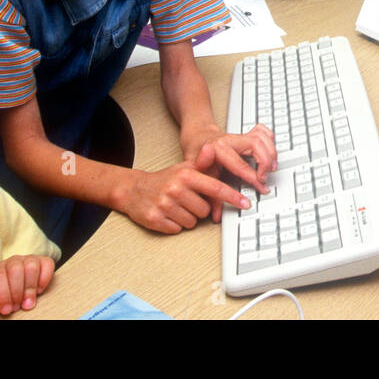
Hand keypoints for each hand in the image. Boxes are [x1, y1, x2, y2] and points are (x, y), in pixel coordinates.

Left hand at [0, 254, 54, 315]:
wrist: (19, 291)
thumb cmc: (4, 297)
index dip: (3, 294)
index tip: (6, 310)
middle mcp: (13, 261)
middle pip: (15, 269)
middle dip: (17, 292)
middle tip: (18, 307)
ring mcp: (30, 259)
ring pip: (31, 266)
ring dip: (30, 288)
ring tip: (28, 303)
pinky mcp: (44, 262)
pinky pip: (47, 265)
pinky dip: (44, 279)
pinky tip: (39, 291)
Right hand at [116, 154, 250, 233]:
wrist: (133, 189)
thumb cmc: (164, 180)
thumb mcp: (184, 168)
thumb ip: (202, 163)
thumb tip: (211, 149)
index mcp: (185, 175)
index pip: (216, 188)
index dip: (232, 197)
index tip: (245, 203)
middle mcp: (175, 189)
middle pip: (205, 210)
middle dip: (199, 208)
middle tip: (187, 200)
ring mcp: (164, 205)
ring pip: (192, 222)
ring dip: (187, 217)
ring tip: (177, 207)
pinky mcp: (155, 219)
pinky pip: (177, 229)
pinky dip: (175, 225)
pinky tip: (168, 214)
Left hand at [183, 124, 277, 219]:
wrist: (197, 140)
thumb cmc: (198, 158)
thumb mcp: (201, 177)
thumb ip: (210, 196)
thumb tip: (216, 216)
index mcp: (217, 149)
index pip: (240, 164)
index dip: (253, 178)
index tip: (261, 187)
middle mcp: (229, 139)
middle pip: (255, 144)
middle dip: (265, 162)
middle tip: (265, 177)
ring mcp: (238, 135)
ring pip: (261, 137)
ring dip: (270, 152)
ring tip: (272, 167)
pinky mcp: (245, 133)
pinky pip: (262, 131)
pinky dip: (269, 140)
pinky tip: (269, 151)